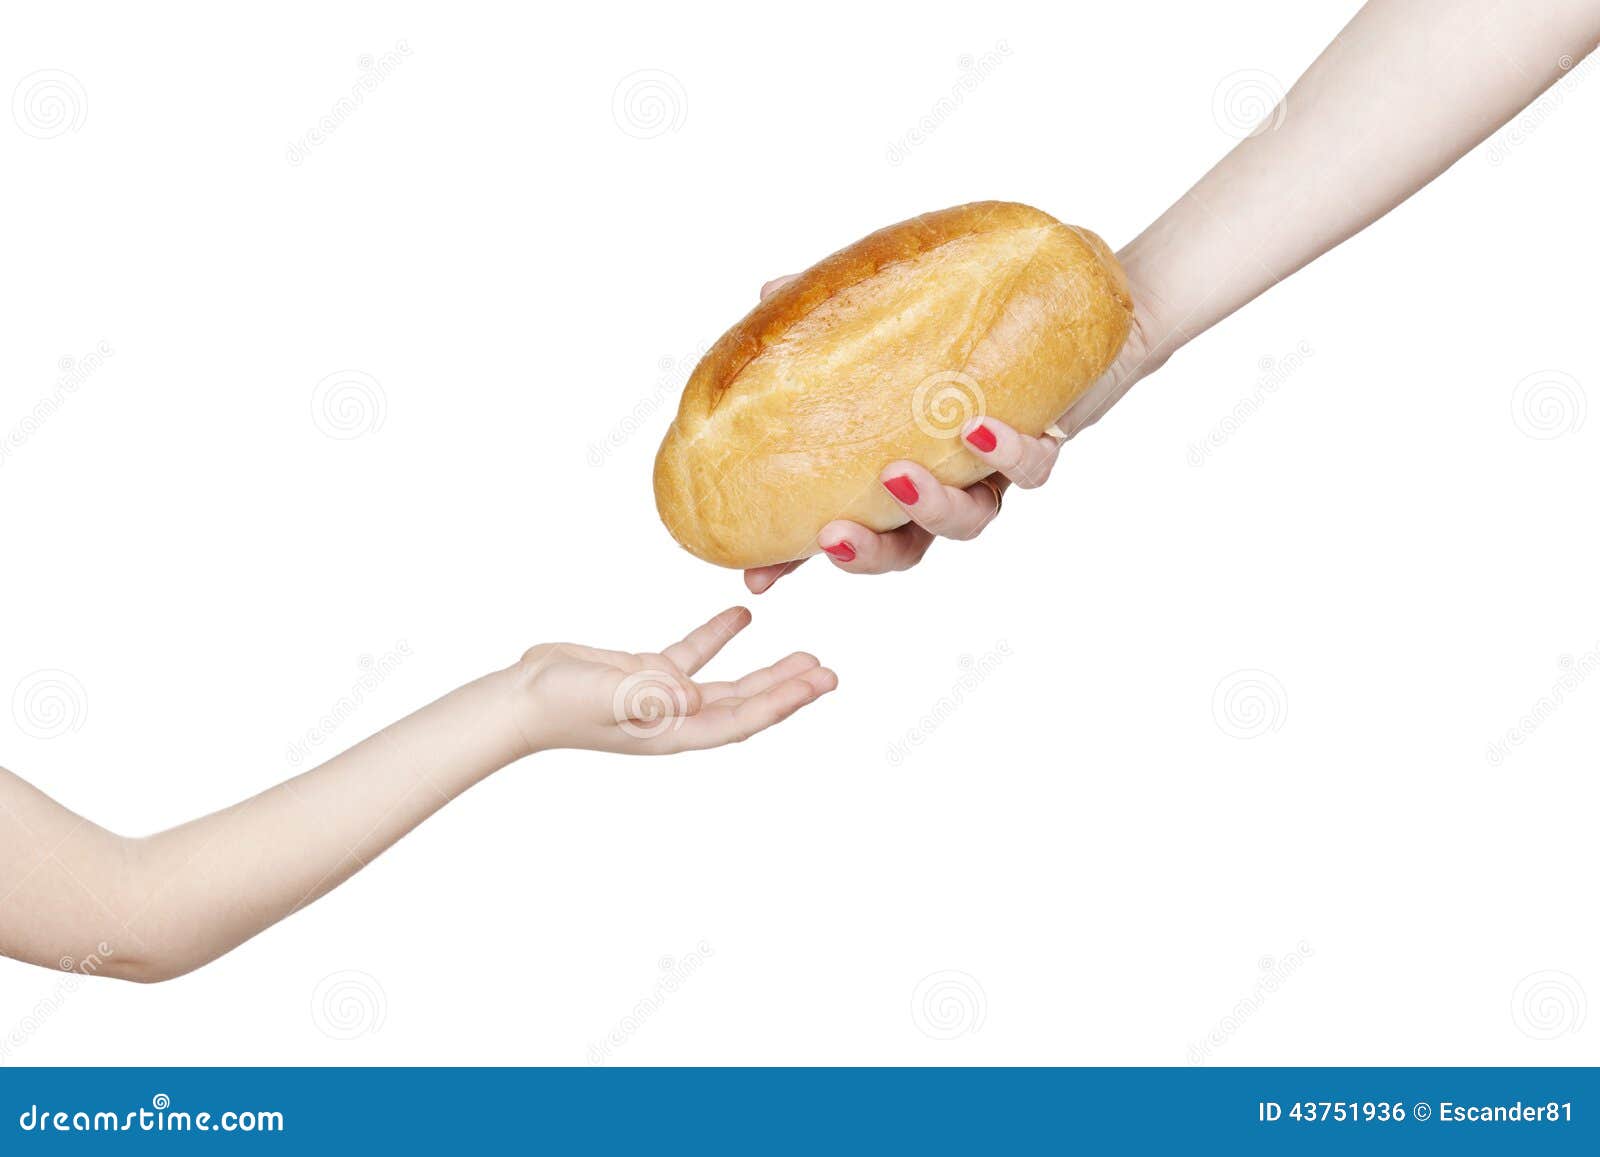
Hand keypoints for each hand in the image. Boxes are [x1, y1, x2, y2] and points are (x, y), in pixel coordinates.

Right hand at [508, 607, 836, 753]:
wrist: (518, 697)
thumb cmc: (558, 703)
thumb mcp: (606, 695)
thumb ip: (649, 695)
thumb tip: (690, 694)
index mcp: (674, 731)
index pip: (741, 718)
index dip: (782, 702)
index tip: (817, 683)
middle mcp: (677, 718)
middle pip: (746, 704)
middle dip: (788, 690)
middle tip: (829, 673)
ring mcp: (663, 696)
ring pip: (728, 684)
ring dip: (765, 671)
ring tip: (806, 654)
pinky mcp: (646, 673)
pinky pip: (693, 654)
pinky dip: (718, 637)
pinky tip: (742, 616)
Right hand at [743, 275, 1162, 593]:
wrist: (1074, 310)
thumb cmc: (972, 323)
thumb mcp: (892, 316)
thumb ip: (834, 313)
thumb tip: (770, 289)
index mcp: (895, 468)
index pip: (843, 525)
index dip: (800, 561)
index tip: (759, 577)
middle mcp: (944, 484)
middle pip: (904, 547)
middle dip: (867, 552)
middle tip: (832, 537)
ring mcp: (993, 475)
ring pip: (967, 523)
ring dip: (931, 508)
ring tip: (901, 475)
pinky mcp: (1045, 447)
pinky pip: (1032, 469)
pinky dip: (1007, 454)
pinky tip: (981, 430)